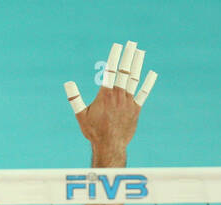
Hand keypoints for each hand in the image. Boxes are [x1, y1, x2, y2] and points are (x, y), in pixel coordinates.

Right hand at [64, 42, 156, 157]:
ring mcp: (128, 101)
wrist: (109, 146)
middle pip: (125, 71)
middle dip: (128, 55)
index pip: (111, 71)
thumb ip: (75, 98)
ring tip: (140, 51)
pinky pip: (143, 93)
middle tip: (131, 43)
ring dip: (137, 64)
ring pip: (134, 78)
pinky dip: (148, 82)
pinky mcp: (136, 108)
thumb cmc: (93, 131)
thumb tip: (67, 83)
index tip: (117, 45)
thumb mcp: (80, 115)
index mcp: (105, 95)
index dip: (114, 57)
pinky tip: (152, 72)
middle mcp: (118, 95)